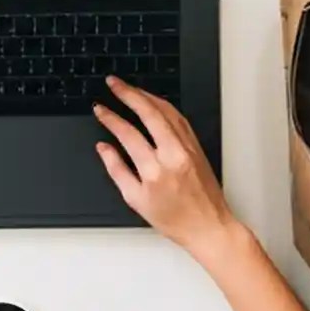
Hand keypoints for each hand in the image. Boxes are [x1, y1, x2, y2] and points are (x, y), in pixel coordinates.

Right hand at [93, 76, 235, 253]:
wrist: (209, 227)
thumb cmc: (176, 220)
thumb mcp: (136, 200)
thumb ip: (117, 170)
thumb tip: (104, 148)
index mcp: (154, 170)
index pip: (127, 133)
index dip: (111, 118)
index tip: (100, 109)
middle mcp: (173, 154)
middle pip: (149, 113)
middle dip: (128, 93)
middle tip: (113, 83)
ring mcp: (187, 148)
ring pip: (166, 111)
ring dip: (146, 95)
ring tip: (130, 88)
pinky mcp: (197, 146)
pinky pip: (179, 118)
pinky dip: (164, 105)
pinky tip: (154, 101)